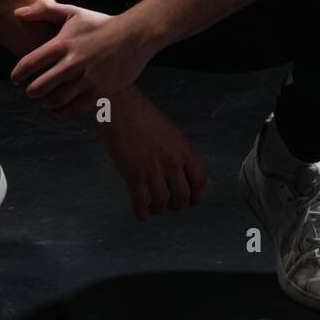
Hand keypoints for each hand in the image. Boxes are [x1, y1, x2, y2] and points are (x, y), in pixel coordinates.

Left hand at [9, 1, 155, 119]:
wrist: (135, 35)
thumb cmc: (100, 24)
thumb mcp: (72, 12)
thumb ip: (43, 11)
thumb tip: (16, 13)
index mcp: (62, 44)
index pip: (28, 64)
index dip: (17, 75)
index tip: (15, 79)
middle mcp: (72, 64)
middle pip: (38, 87)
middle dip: (31, 91)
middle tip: (31, 90)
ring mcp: (86, 79)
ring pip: (55, 101)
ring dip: (45, 103)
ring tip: (45, 99)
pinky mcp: (99, 92)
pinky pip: (73, 111)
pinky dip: (61, 114)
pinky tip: (59, 109)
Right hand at [98, 93, 207, 220]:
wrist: (119, 105)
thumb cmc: (140, 115)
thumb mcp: (169, 132)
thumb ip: (177, 151)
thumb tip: (180, 169)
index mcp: (183, 149)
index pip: (200, 181)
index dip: (197, 195)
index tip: (192, 201)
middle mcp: (171, 161)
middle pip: (183, 196)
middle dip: (176, 205)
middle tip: (169, 204)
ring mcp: (152, 169)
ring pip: (163, 202)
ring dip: (159, 209)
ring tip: (153, 207)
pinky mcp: (133, 174)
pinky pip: (140, 202)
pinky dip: (142, 212)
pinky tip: (140, 213)